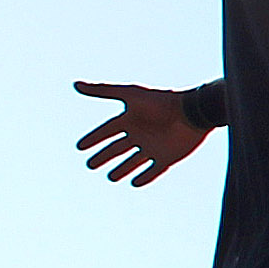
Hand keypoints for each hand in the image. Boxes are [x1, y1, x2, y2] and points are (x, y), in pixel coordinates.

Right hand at [71, 83, 209, 186]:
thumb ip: (103, 91)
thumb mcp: (130, 95)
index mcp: (130, 119)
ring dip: (123, 169)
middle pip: (117, 148)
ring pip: (134, 161)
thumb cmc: (161, 102)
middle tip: (90, 165)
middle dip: (104, 156)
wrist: (193, 112)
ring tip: (111, 177)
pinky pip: (154, 170)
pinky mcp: (168, 157)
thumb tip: (75, 84)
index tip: (80, 147)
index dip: (94, 138)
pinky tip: (135, 183)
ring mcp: (154, 147)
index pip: (107, 131)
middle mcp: (140, 134)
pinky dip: (145, 177)